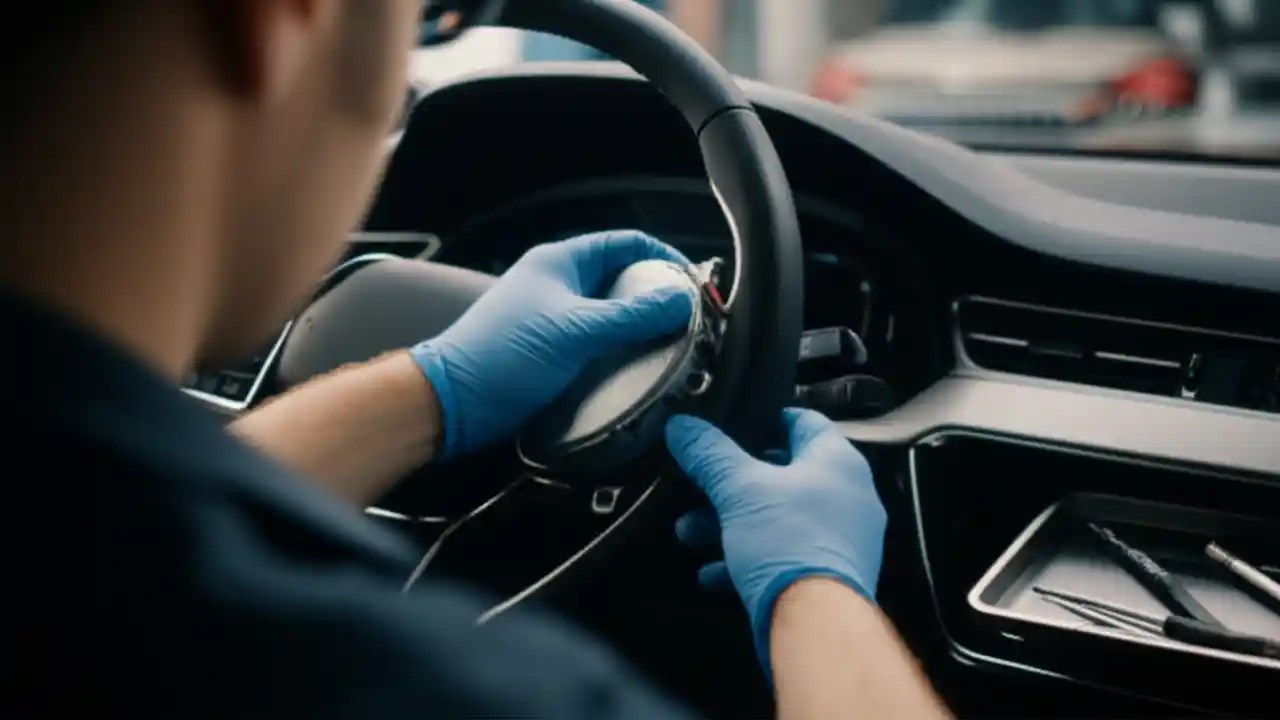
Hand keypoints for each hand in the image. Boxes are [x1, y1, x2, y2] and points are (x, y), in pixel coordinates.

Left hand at [411, 230, 693, 459]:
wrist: (453, 402)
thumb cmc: (504, 356)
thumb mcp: (577, 331)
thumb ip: (632, 315)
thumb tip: (681, 300)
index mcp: (562, 262)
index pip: (626, 243)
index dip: (664, 257)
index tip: (692, 284)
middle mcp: (559, 284)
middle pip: (623, 279)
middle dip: (656, 297)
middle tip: (686, 320)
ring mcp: (554, 317)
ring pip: (612, 314)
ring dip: (639, 327)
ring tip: (667, 346)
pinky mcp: (552, 350)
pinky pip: (597, 342)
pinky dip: (619, 350)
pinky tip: (635, 368)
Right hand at [665, 408, 886, 669]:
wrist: (815, 624)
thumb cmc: (791, 545)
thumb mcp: (738, 489)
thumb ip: (708, 453)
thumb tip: (683, 426)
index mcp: (837, 461)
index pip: (801, 421)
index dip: (761, 418)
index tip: (728, 425)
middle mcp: (847, 496)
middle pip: (780, 475)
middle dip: (730, 484)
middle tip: (698, 486)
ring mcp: (840, 539)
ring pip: (776, 519)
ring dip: (729, 523)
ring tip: (690, 532)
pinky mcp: (826, 576)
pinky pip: (781, 557)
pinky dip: (745, 559)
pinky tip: (712, 572)